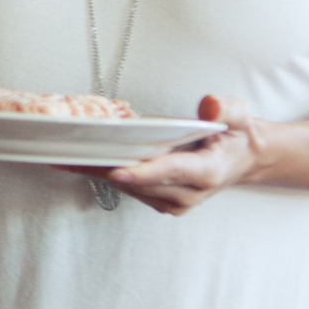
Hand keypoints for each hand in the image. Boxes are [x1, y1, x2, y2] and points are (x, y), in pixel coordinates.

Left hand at [75, 94, 266, 215]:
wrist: (243, 160)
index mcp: (206, 172)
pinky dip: (107, 175)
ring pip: (129, 188)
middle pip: (139, 182)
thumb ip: (226, 109)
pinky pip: (129, 190)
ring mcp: (174, 202)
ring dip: (98, 174)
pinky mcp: (162, 202)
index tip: (116, 170)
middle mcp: (188, 194)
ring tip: (64, 158)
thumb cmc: (237, 135)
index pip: (169, 171)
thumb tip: (209, 105)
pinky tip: (82, 163)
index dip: (142, 172)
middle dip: (104, 169)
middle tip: (69, 156)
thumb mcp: (240, 115)